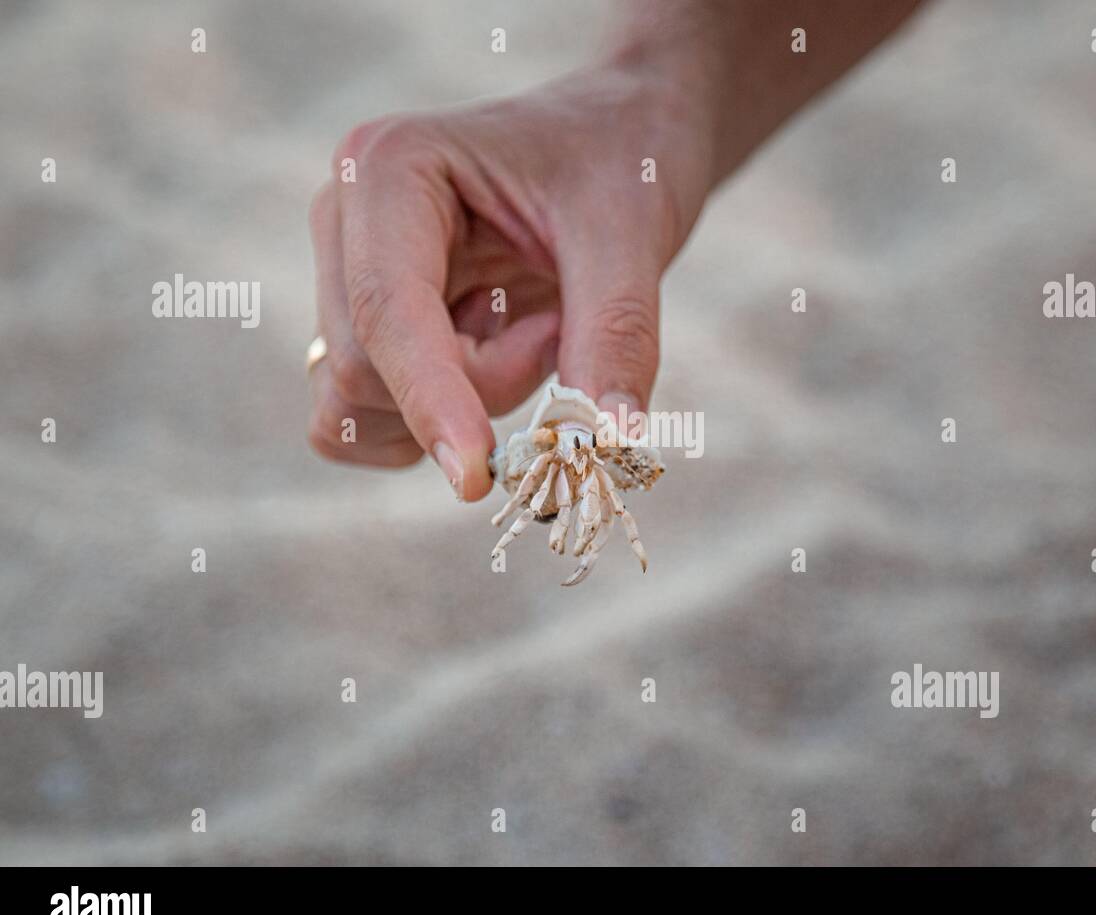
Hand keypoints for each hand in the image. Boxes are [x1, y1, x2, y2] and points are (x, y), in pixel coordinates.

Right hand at [306, 64, 712, 500]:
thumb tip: (607, 441)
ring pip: (359, 406)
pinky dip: (441, 417)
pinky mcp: (369, 327)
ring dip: (463, 401)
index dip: (429, 398)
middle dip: (478, 386)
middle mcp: (346, 223)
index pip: (385, 309)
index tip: (475, 478)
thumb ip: (616, 334)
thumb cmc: (621, 161)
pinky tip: (503, 350)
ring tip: (538, 327)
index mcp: (388, 169)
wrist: (622, 138)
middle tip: (562, 329)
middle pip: (365, 369)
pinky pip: (367, 422)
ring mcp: (350, 277)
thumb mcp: (633, 233)